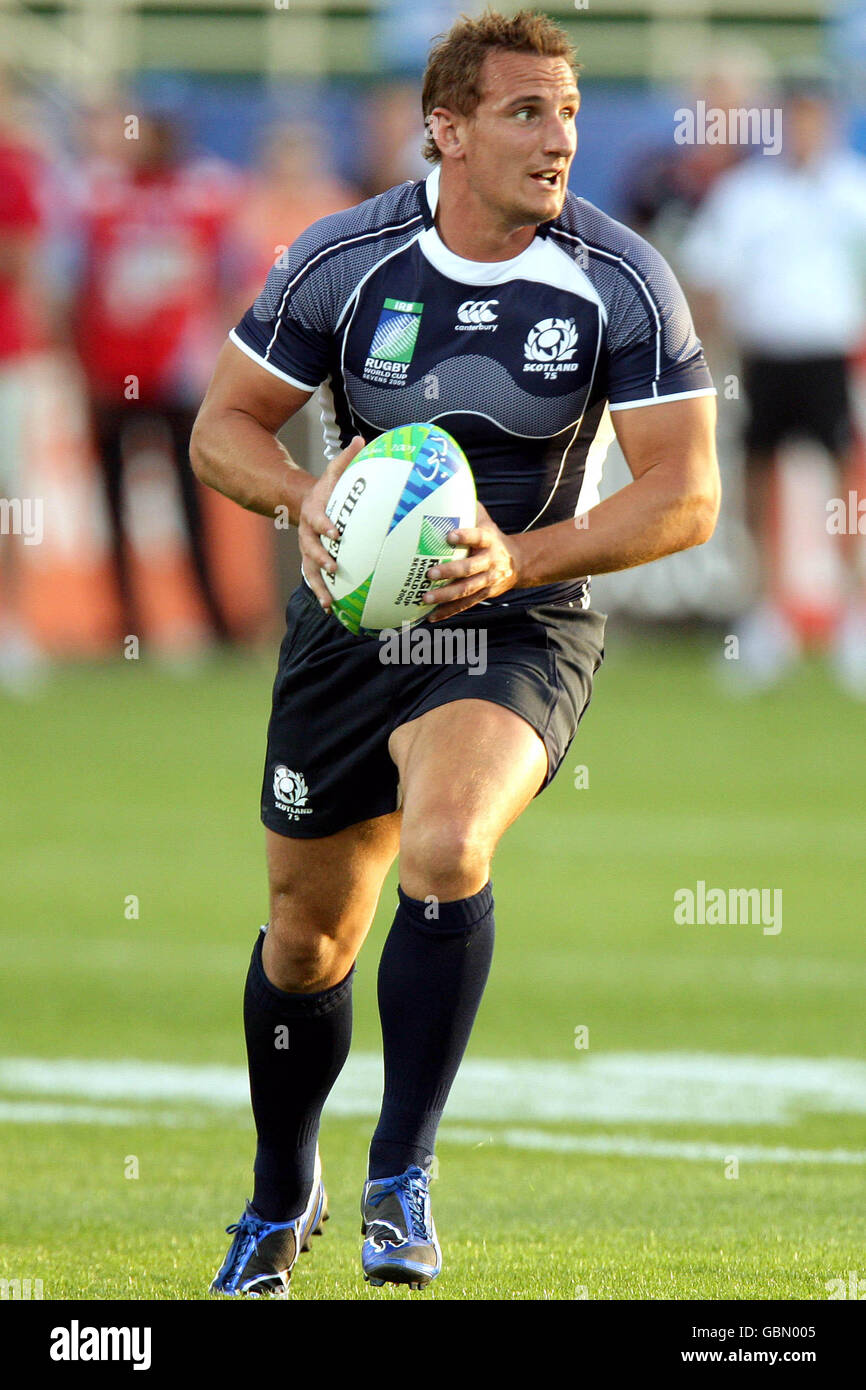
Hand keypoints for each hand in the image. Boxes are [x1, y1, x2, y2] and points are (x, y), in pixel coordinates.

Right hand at [298, 435, 365, 608]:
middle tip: (334, 567)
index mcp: (314, 514)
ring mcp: (308, 551)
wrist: (306, 504)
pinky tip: (333, 610)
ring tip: (329, 602)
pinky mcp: (312, 563)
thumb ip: (347, 459)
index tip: (336, 531)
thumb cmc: (328, 490)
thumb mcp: (334, 473)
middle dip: (322, 559)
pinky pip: (316, 581)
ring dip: (319, 587)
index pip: (318, 520)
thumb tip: (362, 439)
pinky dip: (323, 595)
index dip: (325, 525)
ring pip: (310, 571)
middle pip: (311, 549)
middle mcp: (307, 535)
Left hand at [422, 501, 522, 619]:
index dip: (465, 536)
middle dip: (450, 572)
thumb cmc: (490, 535)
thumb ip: (467, 507)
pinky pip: (464, 605)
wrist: (518, 563)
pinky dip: (447, 611)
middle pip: (470, 569)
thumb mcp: (485, 519)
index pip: (478, 537)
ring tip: (425, 597)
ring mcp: (487, 581)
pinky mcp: (483, 595)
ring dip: (445, 595)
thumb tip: (442, 486)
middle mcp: (490, 562)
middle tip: (429, 573)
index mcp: (489, 540)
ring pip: (466, 590)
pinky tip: (430, 616)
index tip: (449, 535)